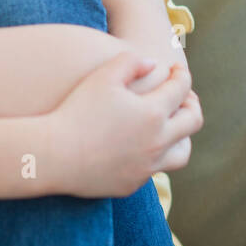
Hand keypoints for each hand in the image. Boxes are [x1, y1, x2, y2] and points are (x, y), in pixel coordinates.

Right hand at [46, 52, 202, 197]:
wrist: (53, 156)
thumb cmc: (75, 111)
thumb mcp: (101, 77)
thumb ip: (130, 62)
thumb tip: (152, 63)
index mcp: (153, 113)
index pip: (181, 89)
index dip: (182, 75)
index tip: (176, 70)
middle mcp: (157, 142)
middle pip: (192, 121)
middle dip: (191, 104)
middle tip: (183, 97)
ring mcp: (147, 166)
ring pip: (182, 152)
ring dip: (182, 136)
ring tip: (171, 127)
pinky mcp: (133, 183)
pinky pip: (154, 169)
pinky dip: (154, 155)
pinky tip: (141, 145)